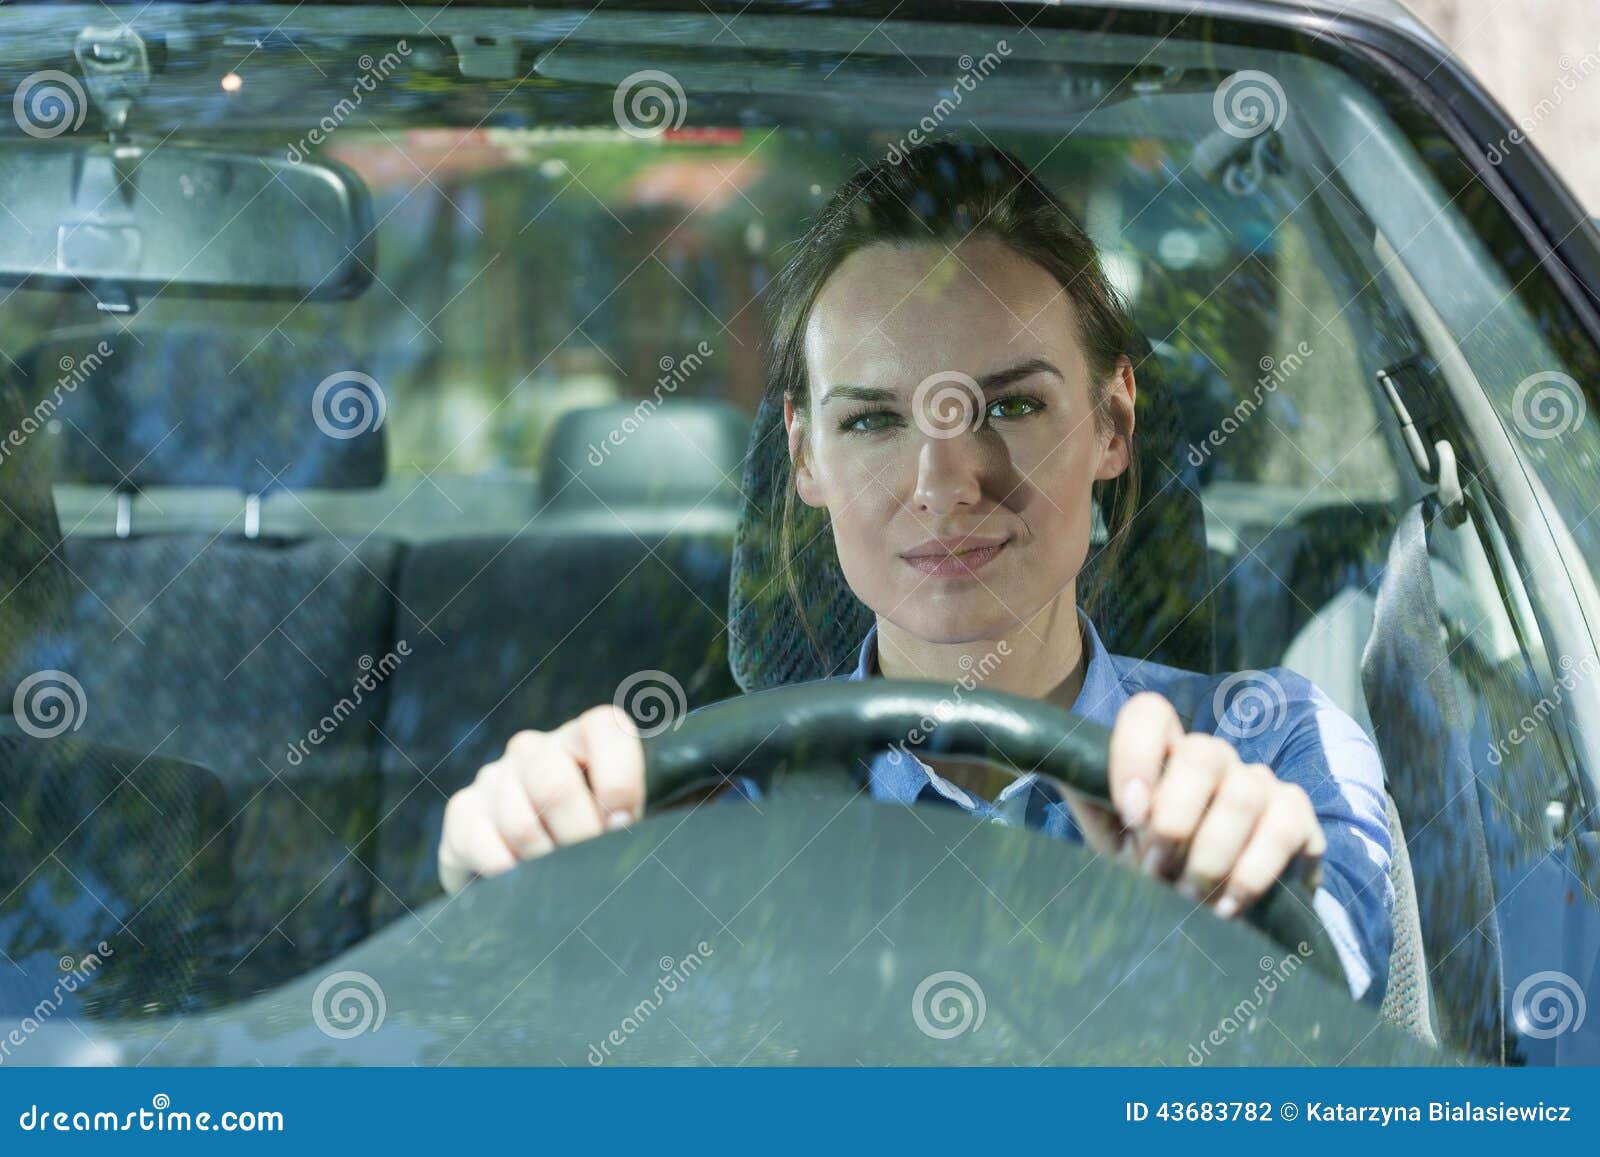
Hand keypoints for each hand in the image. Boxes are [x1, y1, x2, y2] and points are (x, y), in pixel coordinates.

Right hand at [437, 704, 644, 893]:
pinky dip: (508, 875)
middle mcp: (536, 749)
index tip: (624, 825)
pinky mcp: (463, 810)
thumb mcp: (631, 820)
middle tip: (592, 866)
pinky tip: (523, 882)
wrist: (538, 871)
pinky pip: (482, 846)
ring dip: (545, 864)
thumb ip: (644, 814)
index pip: (605, 728)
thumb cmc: (599, 839)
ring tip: (560, 878)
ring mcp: (495, 777)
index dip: (619, 780)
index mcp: (586, 737)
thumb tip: (632, 829)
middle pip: (555, 785)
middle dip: (580, 838)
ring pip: (520, 825)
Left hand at [1074, 691, 1324, 917]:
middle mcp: (1216, 759)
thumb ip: (1089, 797)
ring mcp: (1262, 784)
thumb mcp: (1109, 834)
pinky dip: (1250, 875)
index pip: (1150, 713)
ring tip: (1189, 897)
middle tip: (1156, 870)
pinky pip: (1283, 831)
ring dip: (1210, 856)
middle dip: (1175, 821)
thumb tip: (1062, 766)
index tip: (1128, 811)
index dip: (1137, 752)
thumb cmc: (1152, 867)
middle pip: (1205, 754)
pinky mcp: (1299, 820)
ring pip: (1245, 795)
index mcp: (1164, 754)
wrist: (1212, 917)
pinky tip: (1227, 906)